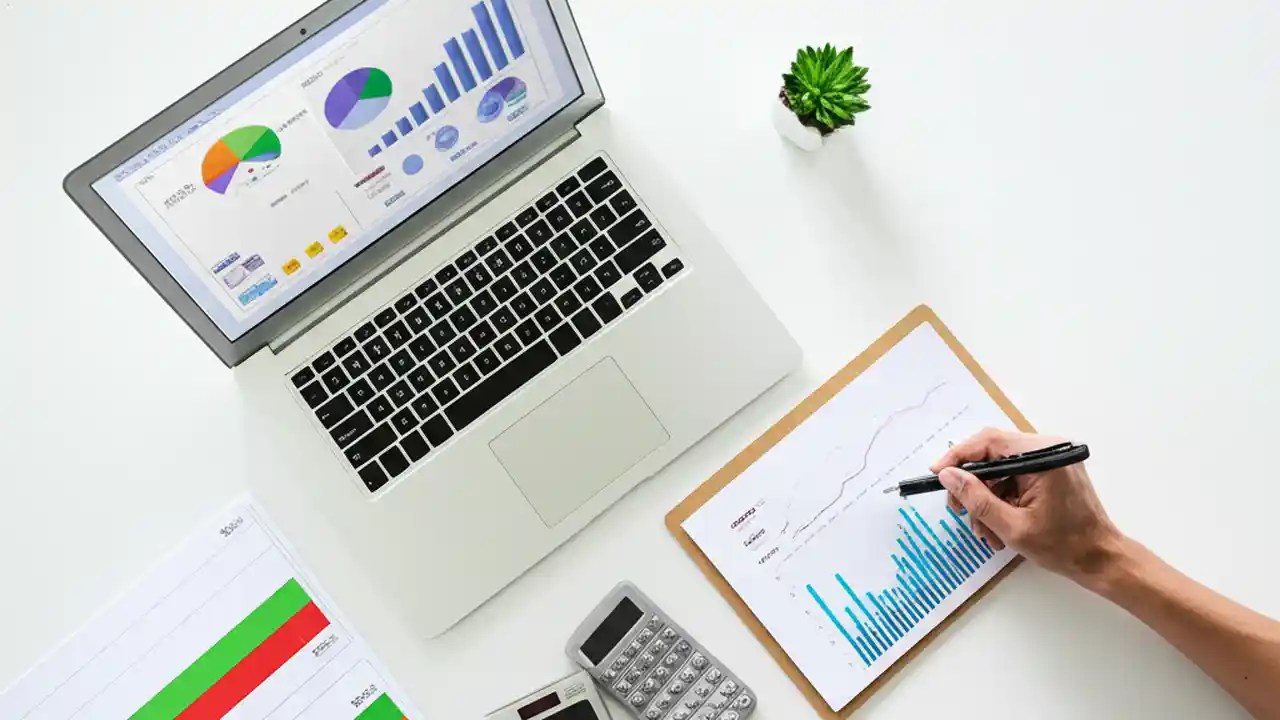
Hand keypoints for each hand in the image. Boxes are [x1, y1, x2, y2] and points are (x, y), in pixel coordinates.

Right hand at [930, 428, 1123, 585]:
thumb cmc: (1063, 547)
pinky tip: (998, 526)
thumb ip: (977, 498)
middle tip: (957, 510)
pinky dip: (1001, 500)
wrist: (1101, 559)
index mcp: (1043, 456)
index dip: (959, 456)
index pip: (990, 442)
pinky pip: (1014, 478)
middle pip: (993, 455)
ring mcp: (1050, 460)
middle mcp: (1048, 450)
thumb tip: (947, 475)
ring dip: (986, 498)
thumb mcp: (1012, 526)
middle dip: (972, 485)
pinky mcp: (1051, 472)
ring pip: (1000, 470)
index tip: (937, 475)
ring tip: (984, 531)